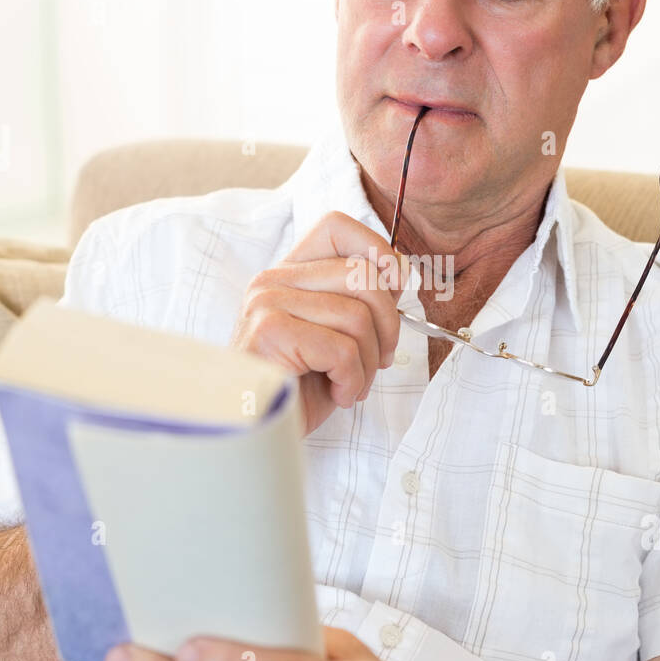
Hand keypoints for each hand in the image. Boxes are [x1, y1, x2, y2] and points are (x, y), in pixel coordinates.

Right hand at [231, 212, 403, 434]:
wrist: (260, 433)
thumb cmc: (301, 389)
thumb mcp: (337, 335)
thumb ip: (361, 300)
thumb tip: (399, 270)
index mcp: (289, 274)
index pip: (336, 227)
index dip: (377, 249)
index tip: (396, 286)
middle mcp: (272, 280)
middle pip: (362, 276)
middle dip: (388, 326)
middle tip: (378, 359)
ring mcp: (266, 304)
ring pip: (357, 317)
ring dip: (367, 362)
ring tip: (349, 383)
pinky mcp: (270, 333)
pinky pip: (342, 350)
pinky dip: (352, 381)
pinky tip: (336, 395)